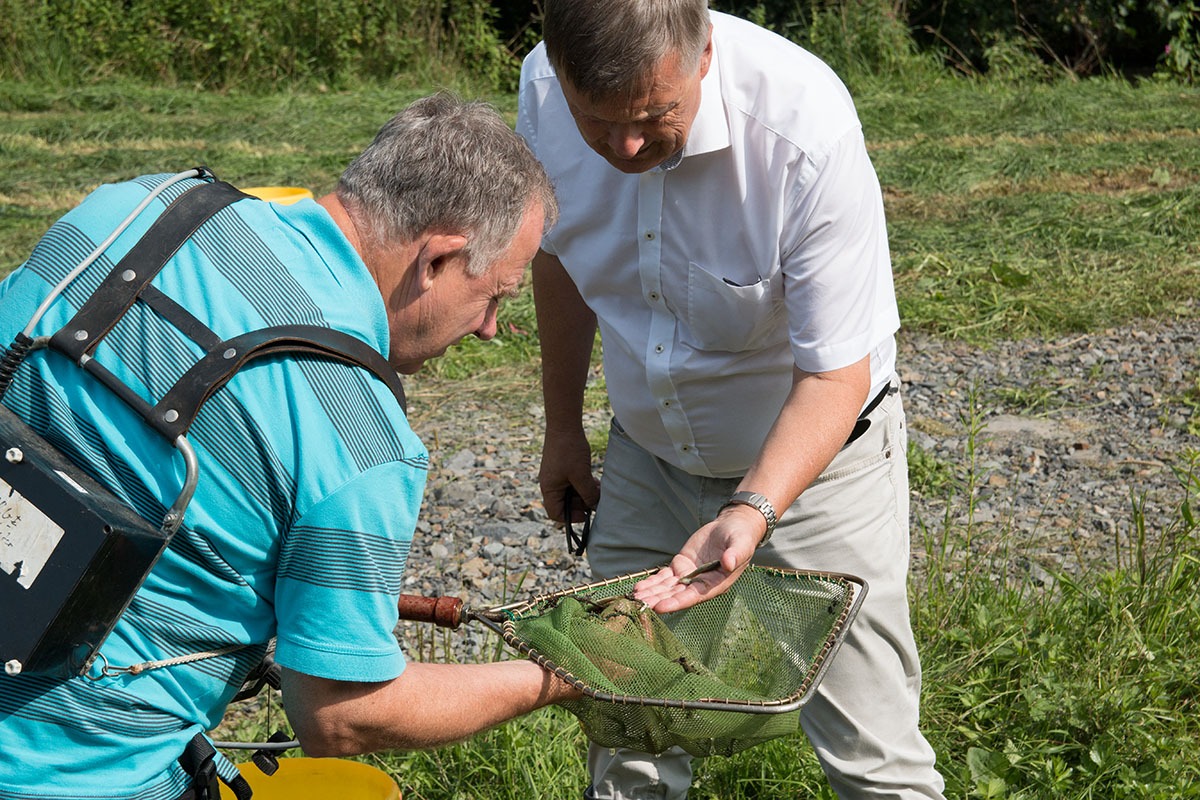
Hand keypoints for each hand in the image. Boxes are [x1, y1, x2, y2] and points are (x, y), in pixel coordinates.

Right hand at [539, 427, 600, 523]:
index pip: (556, 514)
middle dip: (582, 504)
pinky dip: (584, 485)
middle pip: (565, 504)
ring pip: (572, 493)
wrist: (564, 424)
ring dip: (585, 494)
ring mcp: (557, 476)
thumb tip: (594, 506)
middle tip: (596, 500)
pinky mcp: (564, 468)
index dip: (571, 517)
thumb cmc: (569, 450)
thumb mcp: (581, 475)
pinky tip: (596, 482)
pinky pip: (574, 483)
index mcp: (549, 489)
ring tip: (599, 491)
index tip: (587, 514)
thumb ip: (587, 493)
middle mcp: (551, 484)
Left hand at [632, 504, 764, 612]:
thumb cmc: (741, 537)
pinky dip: (652, 582)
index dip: (677, 602)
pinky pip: (664, 577)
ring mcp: (689, 575)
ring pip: (667, 588)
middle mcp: (701, 584)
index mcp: (716, 584)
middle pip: (676, 595)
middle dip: (658, 600)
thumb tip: (728, 562)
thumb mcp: (741, 543)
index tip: (660, 607)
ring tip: (634, 598)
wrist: (733, 527)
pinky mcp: (681, 565)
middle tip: (639, 604)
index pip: (694, 596)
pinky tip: (639, 587)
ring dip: (651, 593)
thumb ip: (735, 554)